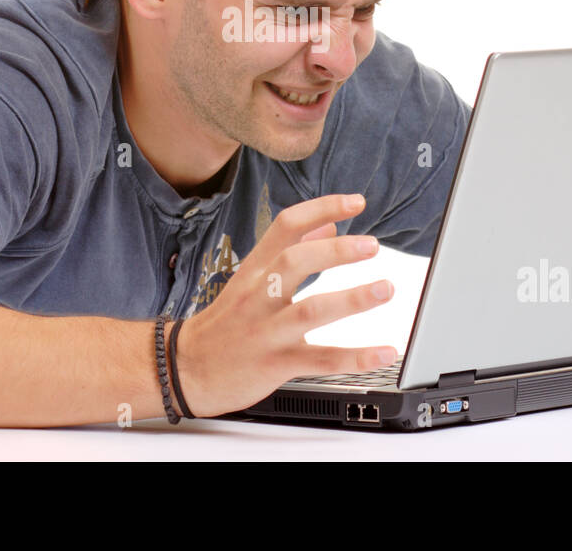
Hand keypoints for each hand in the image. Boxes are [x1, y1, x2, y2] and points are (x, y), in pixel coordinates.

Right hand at [172, 194, 396, 416]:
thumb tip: (328, 225)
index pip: (286, 226)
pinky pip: (321, 360)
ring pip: (310, 310)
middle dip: (336, 251)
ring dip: (352, 299)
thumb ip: (290, 249)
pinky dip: (356, 357)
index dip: (322, 208)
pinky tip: (384, 352)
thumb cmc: (224, 323)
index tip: (356, 201)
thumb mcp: (251, 278)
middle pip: (295, 262)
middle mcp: (260, 295)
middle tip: (372, 245)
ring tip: (385, 289)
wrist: (186, 369)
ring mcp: (267, 330)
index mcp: (255, 269)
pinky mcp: (276, 363)